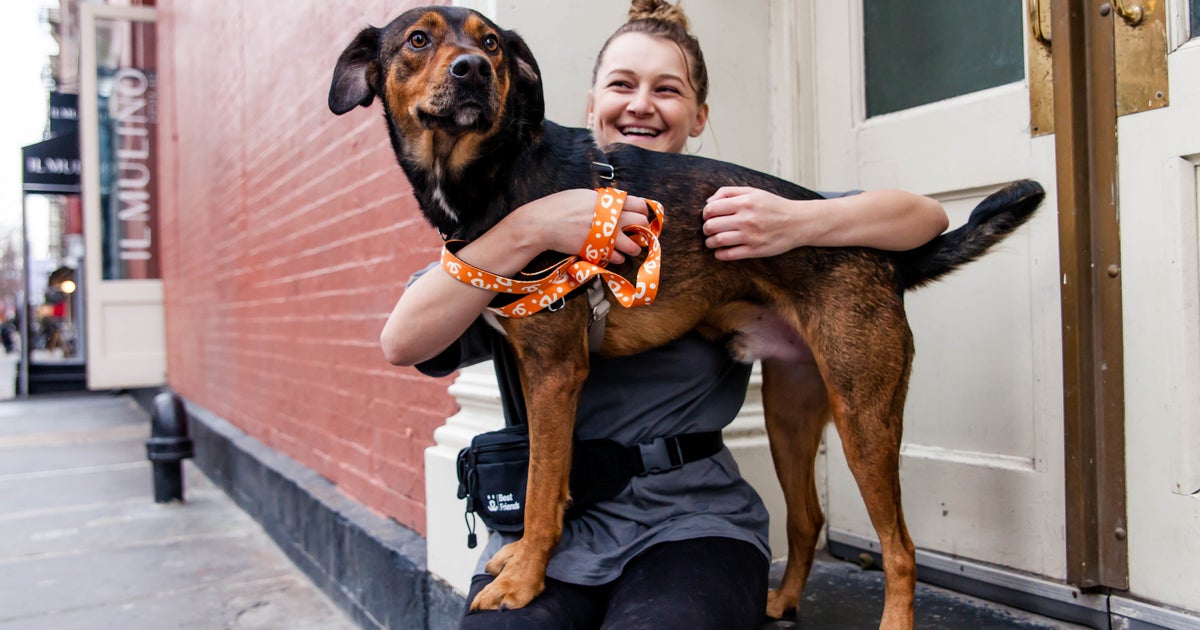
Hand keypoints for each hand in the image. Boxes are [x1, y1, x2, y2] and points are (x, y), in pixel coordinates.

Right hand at [511, 189, 649, 263]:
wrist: (542, 224)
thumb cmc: (557, 207)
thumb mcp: (582, 195)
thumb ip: (601, 201)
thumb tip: (613, 204)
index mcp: (607, 200)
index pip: (638, 203)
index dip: (643, 210)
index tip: (642, 215)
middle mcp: (610, 216)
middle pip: (641, 222)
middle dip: (643, 228)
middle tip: (638, 232)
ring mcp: (605, 234)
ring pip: (634, 244)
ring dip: (634, 247)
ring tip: (631, 248)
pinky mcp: (597, 250)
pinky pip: (617, 257)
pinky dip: (618, 258)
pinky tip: (615, 256)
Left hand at [702, 187, 810, 259]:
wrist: (798, 222)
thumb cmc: (774, 206)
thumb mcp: (753, 192)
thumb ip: (729, 192)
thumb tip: (708, 201)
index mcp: (745, 202)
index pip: (711, 209)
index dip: (705, 213)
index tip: (709, 216)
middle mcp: (746, 219)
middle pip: (711, 226)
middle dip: (706, 228)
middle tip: (709, 229)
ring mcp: (750, 236)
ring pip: (717, 241)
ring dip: (709, 242)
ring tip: (712, 241)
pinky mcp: (755, 250)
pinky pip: (728, 255)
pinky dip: (719, 254)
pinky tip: (720, 251)